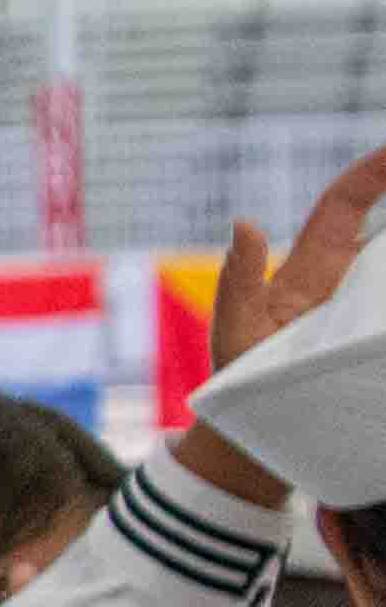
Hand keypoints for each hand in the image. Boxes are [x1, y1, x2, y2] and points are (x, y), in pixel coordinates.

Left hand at [185, 139, 385, 505]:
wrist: (252, 432)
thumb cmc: (238, 373)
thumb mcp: (235, 325)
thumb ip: (240, 278)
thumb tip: (244, 223)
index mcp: (310, 268)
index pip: (342, 208)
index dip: (369, 174)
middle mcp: (343, 283)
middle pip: (385, 234)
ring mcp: (362, 313)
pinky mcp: (372, 342)